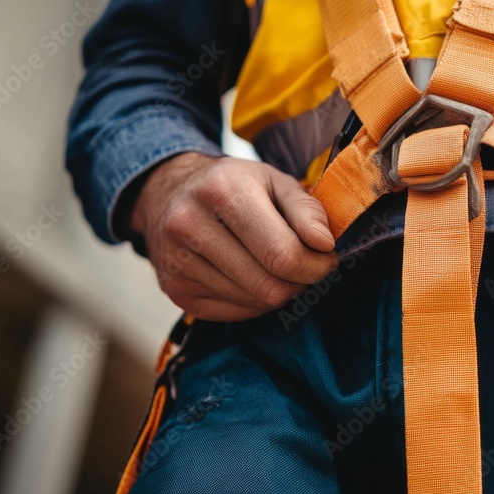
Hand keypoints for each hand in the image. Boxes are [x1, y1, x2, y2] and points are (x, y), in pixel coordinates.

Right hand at [130, 153, 337, 320]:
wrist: (168, 193)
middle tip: (306, 265)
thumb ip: (307, 209)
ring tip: (274, 265)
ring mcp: (177, 263)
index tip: (326, 256)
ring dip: (278, 290)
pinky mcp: (175, 291)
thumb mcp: (274, 180)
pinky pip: (235, 314)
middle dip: (301, 281)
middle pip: (270, 287)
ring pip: (255, 303)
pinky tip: (250, 276)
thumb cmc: (232, 186)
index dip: (316, 265)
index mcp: (223, 191)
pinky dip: (254, 301)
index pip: (283, 254)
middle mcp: (191, 226)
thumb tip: (324, 243)